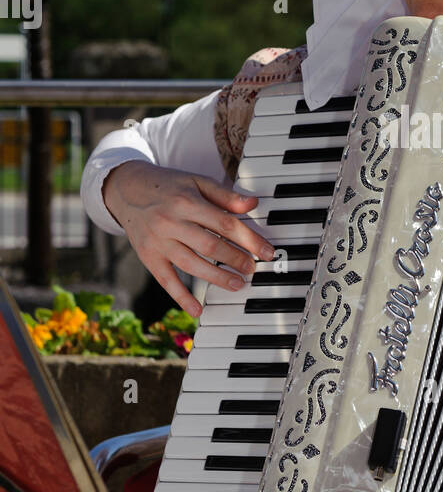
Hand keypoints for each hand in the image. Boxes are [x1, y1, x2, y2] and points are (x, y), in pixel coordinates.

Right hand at [102, 161, 273, 317]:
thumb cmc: (168, 186)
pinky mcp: (148, 256)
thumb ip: (225, 195)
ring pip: (191, 265)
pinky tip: (197, 309)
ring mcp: (158, 242)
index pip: (225, 224)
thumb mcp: (197, 182)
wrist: (126, 189)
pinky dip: (181, 297)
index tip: (267, 252)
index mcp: (187, 202)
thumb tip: (253, 204)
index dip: (249, 239)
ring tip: (237, 284)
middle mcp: (171, 222)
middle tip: (253, 268)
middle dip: (236, 259)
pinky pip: (166, 280)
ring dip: (217, 278)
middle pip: (210, 246)